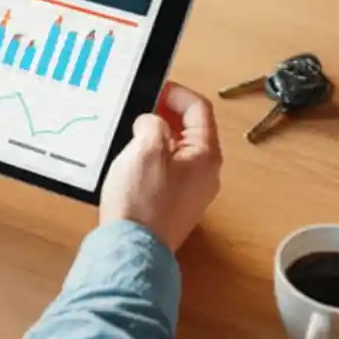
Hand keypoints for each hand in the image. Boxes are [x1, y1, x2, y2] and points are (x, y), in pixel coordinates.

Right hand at [100, 83, 221, 250]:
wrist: (132, 249)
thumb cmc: (141, 202)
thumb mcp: (145, 148)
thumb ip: (152, 123)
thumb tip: (150, 123)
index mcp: (206, 156)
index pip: (200, 110)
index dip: (178, 94)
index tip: (157, 88)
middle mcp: (206, 175)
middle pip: (192, 131)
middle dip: (167, 115)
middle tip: (142, 109)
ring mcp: (192, 193)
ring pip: (179, 152)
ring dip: (159, 137)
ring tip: (133, 133)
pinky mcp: (174, 206)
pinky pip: (169, 172)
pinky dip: (154, 158)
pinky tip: (133, 162)